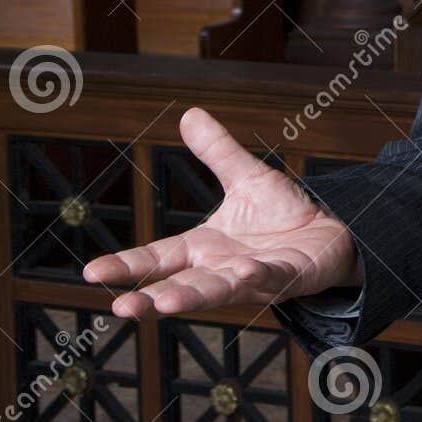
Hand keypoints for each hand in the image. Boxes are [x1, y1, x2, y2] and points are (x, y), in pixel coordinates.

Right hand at [82, 107, 361, 318]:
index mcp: (202, 248)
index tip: (90, 272)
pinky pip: (268, 279)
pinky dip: (255, 277)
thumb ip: (218, 152)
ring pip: (218, 291)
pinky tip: (243, 271)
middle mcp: (220, 268)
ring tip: (165, 303)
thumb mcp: (247, 177)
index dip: (126, 266)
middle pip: (180, 284)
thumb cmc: (283, 214)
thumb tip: (189, 113)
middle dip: (151, 298)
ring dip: (193, 298)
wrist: (331, 230)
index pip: (157, 258)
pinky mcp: (287, 278)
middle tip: (120, 308)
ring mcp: (252, 279)